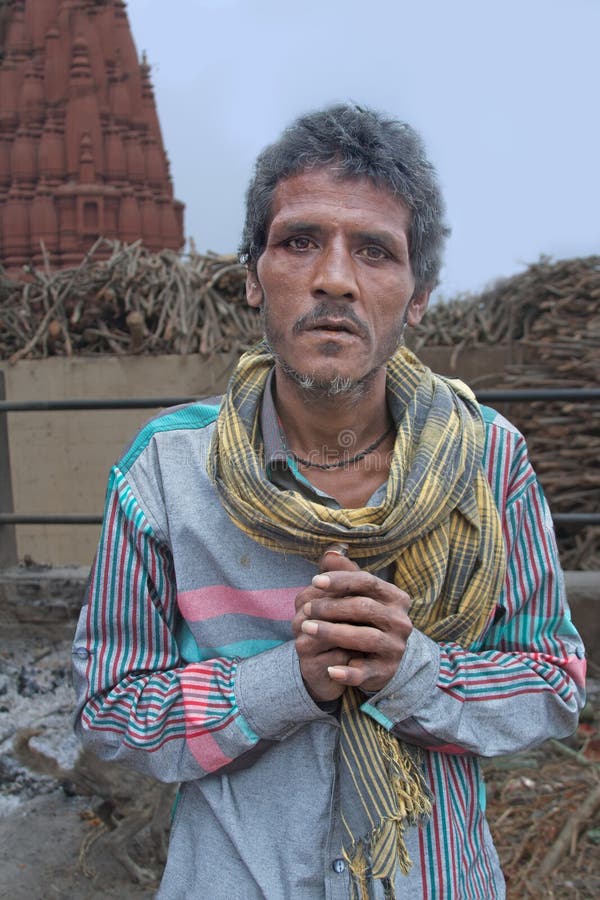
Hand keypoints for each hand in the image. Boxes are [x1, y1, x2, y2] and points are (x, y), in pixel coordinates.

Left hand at [298, 550, 412, 694]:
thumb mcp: (359, 594)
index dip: (340, 579)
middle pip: (364, 608)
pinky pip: (366, 672)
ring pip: (365, 638)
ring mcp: (396, 647)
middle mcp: (400, 621)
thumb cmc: (366, 619)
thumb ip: (346, 573)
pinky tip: (329, 670)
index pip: (367, 581)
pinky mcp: (387, 671)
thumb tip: (330, 552)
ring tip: (306, 628)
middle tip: (306, 608)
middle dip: (331, 607)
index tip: (314, 580)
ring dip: (333, 633)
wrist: (384, 659)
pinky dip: (348, 673)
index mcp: (395, 597)